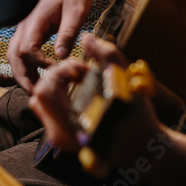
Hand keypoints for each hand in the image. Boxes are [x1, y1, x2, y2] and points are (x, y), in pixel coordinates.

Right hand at [8, 0, 91, 91]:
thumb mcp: (76, 10)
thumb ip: (68, 34)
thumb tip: (60, 57)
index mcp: (35, 18)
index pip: (28, 49)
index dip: (40, 64)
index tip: (57, 70)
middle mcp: (26, 23)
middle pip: (13, 55)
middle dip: (22, 75)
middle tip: (35, 92)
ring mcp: (27, 25)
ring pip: (15, 53)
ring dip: (22, 71)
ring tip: (35, 87)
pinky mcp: (33, 27)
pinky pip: (23, 48)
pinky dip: (27, 62)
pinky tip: (39, 72)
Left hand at [29, 35, 161, 165]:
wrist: (144, 147)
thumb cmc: (135, 119)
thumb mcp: (123, 83)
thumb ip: (105, 55)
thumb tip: (87, 38)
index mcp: (69, 124)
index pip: (45, 89)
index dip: (61, 71)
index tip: (83, 69)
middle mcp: (60, 134)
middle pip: (40, 94)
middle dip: (58, 76)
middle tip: (80, 73)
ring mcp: (61, 138)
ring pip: (43, 102)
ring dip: (58, 85)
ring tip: (82, 81)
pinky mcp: (66, 137)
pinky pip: (51, 112)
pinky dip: (61, 96)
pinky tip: (82, 92)